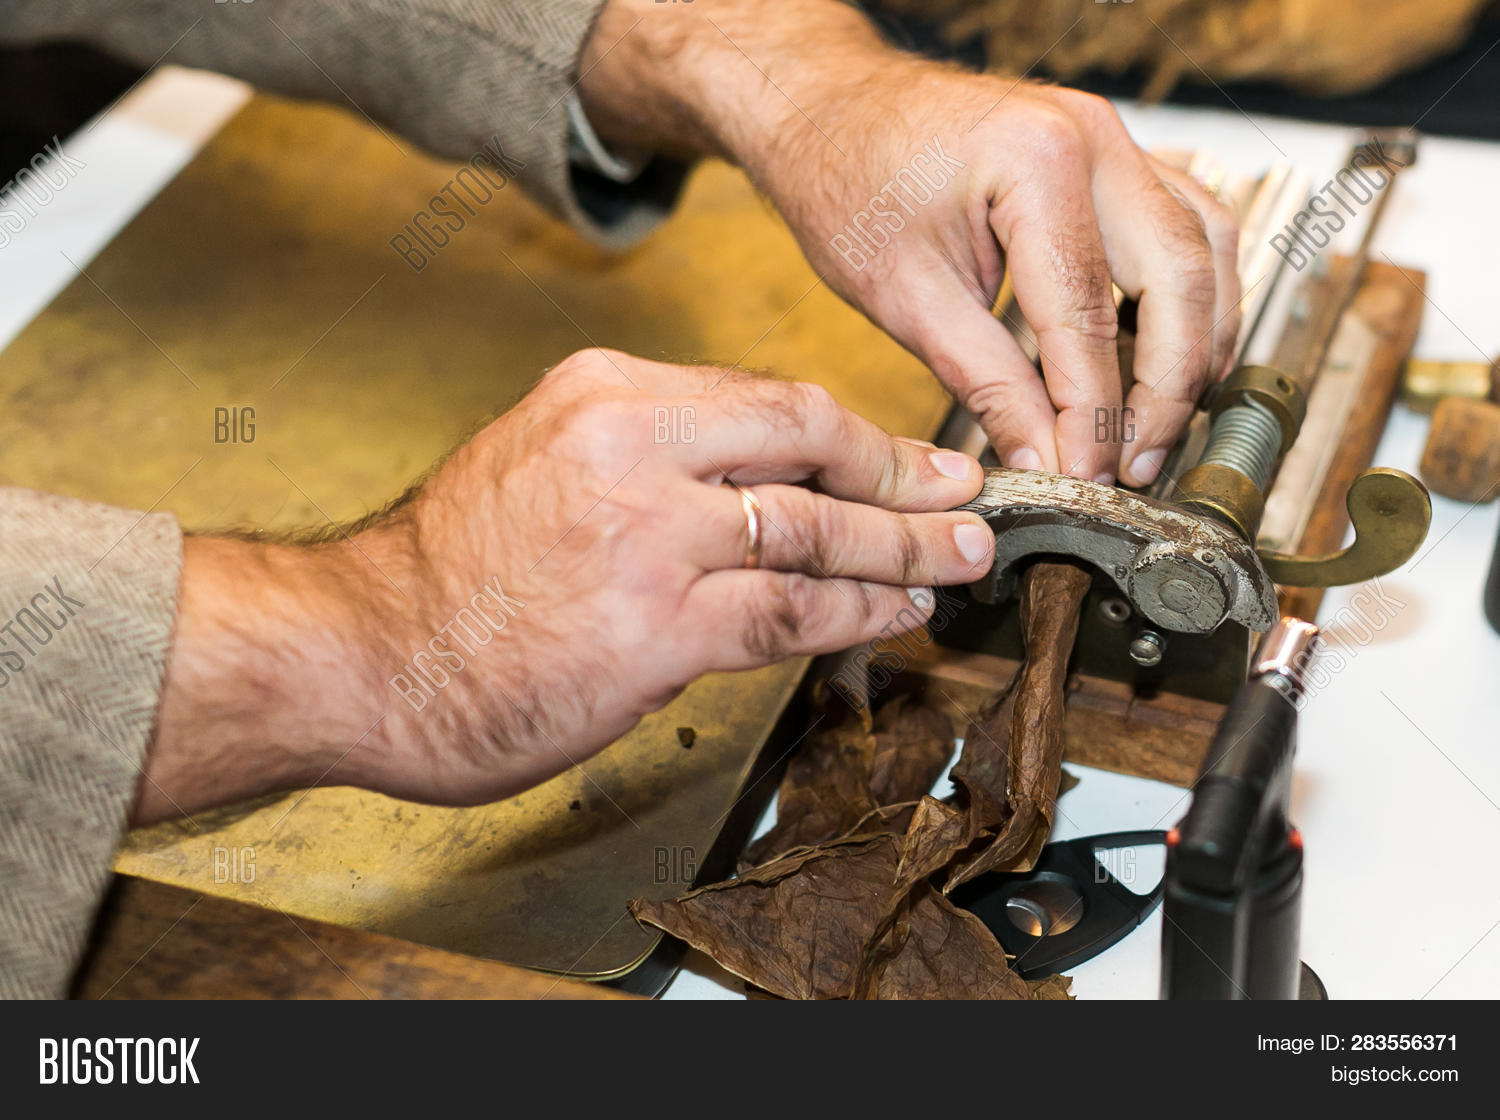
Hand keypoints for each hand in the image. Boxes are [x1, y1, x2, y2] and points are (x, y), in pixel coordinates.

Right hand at [137, 350, 989, 820]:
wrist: (355, 652)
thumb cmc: (446, 575)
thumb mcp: (541, 465)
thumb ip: (648, 462)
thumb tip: (756, 488)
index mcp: (608, 394)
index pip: (770, 400)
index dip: (860, 434)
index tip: (909, 456)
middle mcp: (634, 445)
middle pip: (811, 445)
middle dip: (905, 477)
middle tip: (965, 497)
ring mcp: (648, 534)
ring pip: (816, 530)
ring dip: (902, 549)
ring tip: (954, 561)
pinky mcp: (655, 627)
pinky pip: (790, 613)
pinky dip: (858, 615)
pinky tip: (896, 615)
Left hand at [580, 0, 1239, 486]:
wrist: (831, 109)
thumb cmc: (848, 181)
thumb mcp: (904, 296)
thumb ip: (986, 381)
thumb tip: (1045, 458)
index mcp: (1037, 164)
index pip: (1090, 317)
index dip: (1096, 414)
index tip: (1091, 478)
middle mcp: (1095, 138)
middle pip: (1182, 279)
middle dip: (1169, 388)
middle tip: (1137, 466)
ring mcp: (1114, 139)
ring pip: (1207, 251)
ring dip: (1197, 345)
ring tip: (1157, 426)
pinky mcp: (1113, 157)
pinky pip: (1188, 228)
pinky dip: (1188, 300)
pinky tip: (1162, 359)